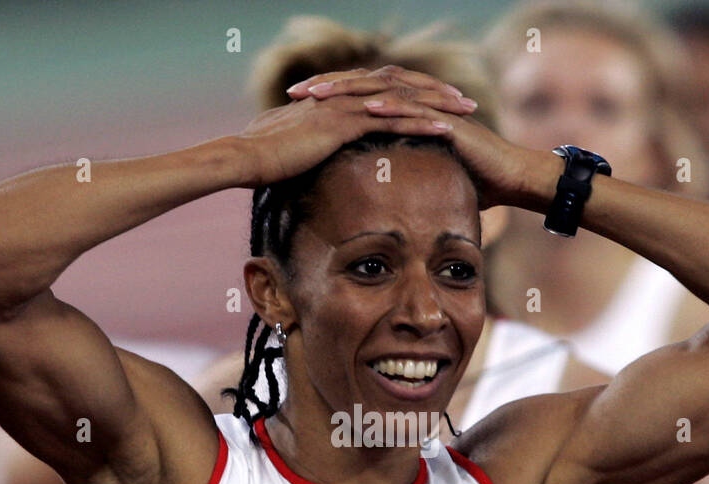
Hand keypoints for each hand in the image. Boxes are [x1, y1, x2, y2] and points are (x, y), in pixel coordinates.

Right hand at [234, 64, 476, 187]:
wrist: (243, 158)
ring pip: (401, 100)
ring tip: (466, 110)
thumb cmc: (259, 163)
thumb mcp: (290, 155)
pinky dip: (420, 123)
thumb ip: (308, 155)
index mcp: (333, 103)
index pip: (380, 94)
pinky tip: (446, 129)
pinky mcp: (343, 123)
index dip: (410, 98)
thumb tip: (313, 169)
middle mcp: (342, 98)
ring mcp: (343, 107)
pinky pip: (391, 120)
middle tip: (464, 101)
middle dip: (434, 94)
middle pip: (399, 89)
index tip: (436, 106)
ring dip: (437, 104)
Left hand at [285, 66, 551, 209]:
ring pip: (384, 91)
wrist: (511, 180)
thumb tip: (371, 204)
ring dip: (350, 91)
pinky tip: (366, 110)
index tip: (295, 108)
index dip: (328, 100)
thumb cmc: (472, 183)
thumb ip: (398, 183)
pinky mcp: (447, 120)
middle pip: (364, 85)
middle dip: (328, 87)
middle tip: (295, 92)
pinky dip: (390, 108)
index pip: (359, 98)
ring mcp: (432, 108)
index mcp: (406, 113)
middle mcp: (416, 103)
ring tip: (319, 95)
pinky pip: (415, 110)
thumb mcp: (423, 181)